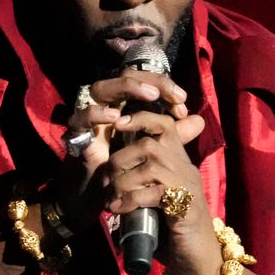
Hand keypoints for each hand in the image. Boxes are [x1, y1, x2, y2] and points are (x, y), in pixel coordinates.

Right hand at [55, 70, 188, 228]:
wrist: (94, 199)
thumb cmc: (120, 171)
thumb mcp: (152, 150)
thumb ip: (173, 134)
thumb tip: (199, 120)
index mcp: (124, 106)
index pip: (143, 80)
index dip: (164, 86)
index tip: (182, 104)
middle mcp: (106, 106)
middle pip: (123, 75)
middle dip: (150, 81)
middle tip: (173, 95)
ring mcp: (89, 118)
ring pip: (100, 88)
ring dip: (126, 88)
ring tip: (150, 96)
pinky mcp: (76, 135)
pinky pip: (81, 117)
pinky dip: (96, 113)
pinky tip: (115, 118)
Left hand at [102, 109, 222, 274]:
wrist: (202, 265)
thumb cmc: (175, 238)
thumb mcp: (153, 206)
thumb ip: (138, 189)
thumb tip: (107, 182)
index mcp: (179, 165)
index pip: (164, 125)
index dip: (141, 118)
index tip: (119, 125)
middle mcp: (186, 170)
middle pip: (150, 143)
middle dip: (120, 160)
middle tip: (106, 182)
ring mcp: (188, 187)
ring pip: (150, 164)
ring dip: (122, 181)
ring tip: (111, 199)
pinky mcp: (186, 207)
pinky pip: (153, 191)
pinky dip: (130, 200)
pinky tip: (120, 210)